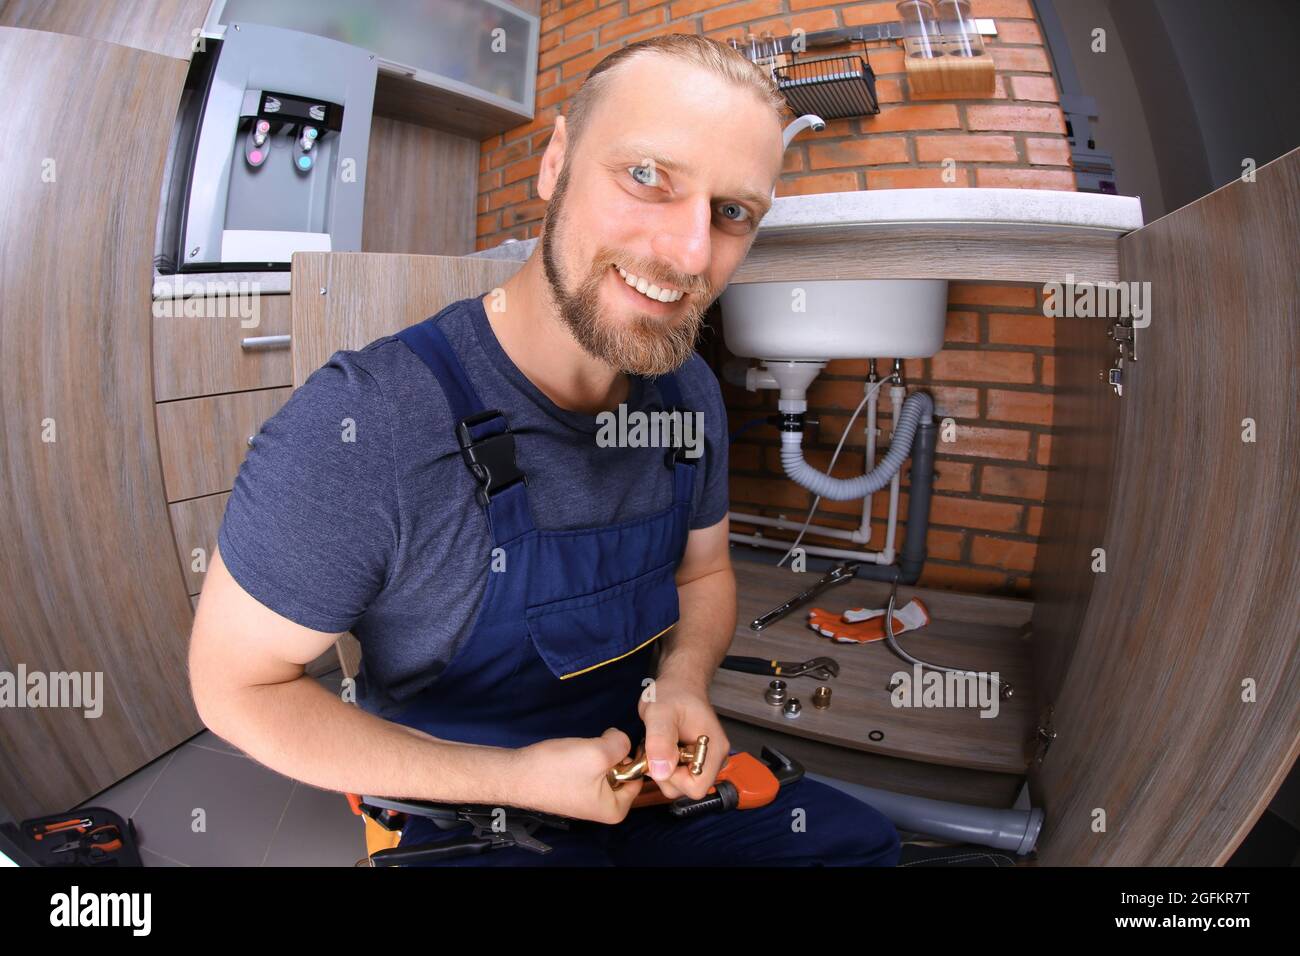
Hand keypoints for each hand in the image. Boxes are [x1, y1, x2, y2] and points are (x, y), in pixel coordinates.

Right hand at [512, 727, 643, 823]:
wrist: (516, 774)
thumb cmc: (557, 770)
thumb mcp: (598, 752)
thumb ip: (622, 744)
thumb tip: (623, 740)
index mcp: (615, 810)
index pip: (639, 777)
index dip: (632, 755)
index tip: (618, 742)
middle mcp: (603, 808)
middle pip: (622, 771)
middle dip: (612, 753)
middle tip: (596, 744)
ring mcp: (587, 798)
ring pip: (605, 766)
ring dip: (597, 752)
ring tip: (580, 749)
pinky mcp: (574, 787)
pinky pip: (590, 767)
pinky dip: (584, 756)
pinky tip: (571, 753)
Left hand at [637, 673, 729, 800]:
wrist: (678, 685)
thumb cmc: (673, 693)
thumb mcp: (660, 712)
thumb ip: (660, 741)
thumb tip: (661, 772)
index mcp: (714, 750)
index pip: (697, 787)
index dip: (675, 778)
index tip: (662, 756)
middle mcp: (714, 759)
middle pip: (688, 788)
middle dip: (666, 773)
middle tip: (655, 747)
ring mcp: (705, 760)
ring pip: (680, 784)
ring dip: (662, 769)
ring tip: (658, 744)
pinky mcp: (694, 760)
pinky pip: (677, 775)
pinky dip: (664, 766)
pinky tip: (662, 747)